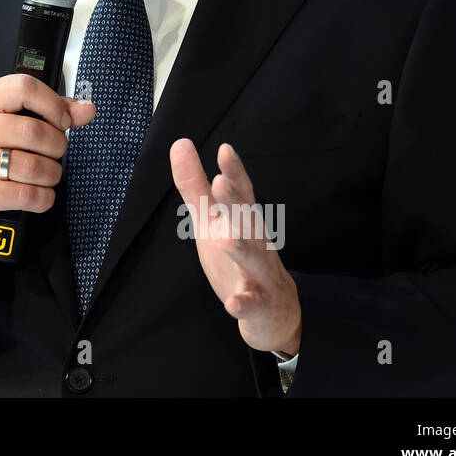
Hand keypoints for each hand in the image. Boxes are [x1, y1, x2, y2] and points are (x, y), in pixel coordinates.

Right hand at [0, 73, 96, 239]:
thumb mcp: (10, 122)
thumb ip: (50, 111)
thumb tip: (86, 109)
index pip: (24, 88)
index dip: (53, 105)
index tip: (62, 121)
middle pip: (33, 131)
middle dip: (57, 146)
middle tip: (55, 152)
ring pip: (33, 166)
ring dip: (51, 174)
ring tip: (48, 174)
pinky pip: (27, 195)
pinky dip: (43, 197)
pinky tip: (40, 194)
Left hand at [169, 139, 300, 355]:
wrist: (275, 313)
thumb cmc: (238, 257)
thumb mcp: (212, 220)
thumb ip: (196, 185)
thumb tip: (180, 143)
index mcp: (245, 222)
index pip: (242, 194)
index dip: (235, 173)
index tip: (224, 149)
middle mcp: (257, 243)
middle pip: (248, 221)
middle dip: (236, 203)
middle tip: (221, 182)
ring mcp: (261, 275)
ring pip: (254, 260)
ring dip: (241, 249)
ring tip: (226, 238)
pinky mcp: (261, 305)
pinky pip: (254, 305)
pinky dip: (244, 304)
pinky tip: (233, 303)